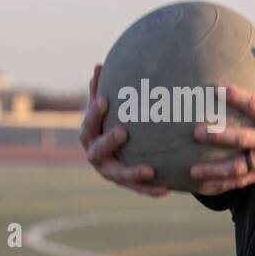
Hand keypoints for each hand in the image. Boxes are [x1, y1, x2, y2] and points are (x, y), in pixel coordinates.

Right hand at [79, 65, 169, 196]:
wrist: (113, 155)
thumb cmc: (109, 124)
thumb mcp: (104, 110)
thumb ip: (100, 91)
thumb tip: (99, 65)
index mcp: (90, 136)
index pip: (89, 124)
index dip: (94, 113)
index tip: (105, 100)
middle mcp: (96, 156)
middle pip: (97, 150)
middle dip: (109, 141)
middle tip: (122, 131)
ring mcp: (110, 172)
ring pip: (119, 175)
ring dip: (133, 172)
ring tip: (150, 170)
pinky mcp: (126, 184)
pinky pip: (138, 189)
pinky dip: (150, 190)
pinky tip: (166, 190)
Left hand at [190, 47, 254, 194]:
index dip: (237, 97)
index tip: (217, 88)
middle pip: (246, 140)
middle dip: (221, 137)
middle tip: (197, 131)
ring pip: (242, 167)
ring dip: (217, 170)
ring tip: (193, 169)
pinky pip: (244, 180)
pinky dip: (225, 184)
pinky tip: (204, 185)